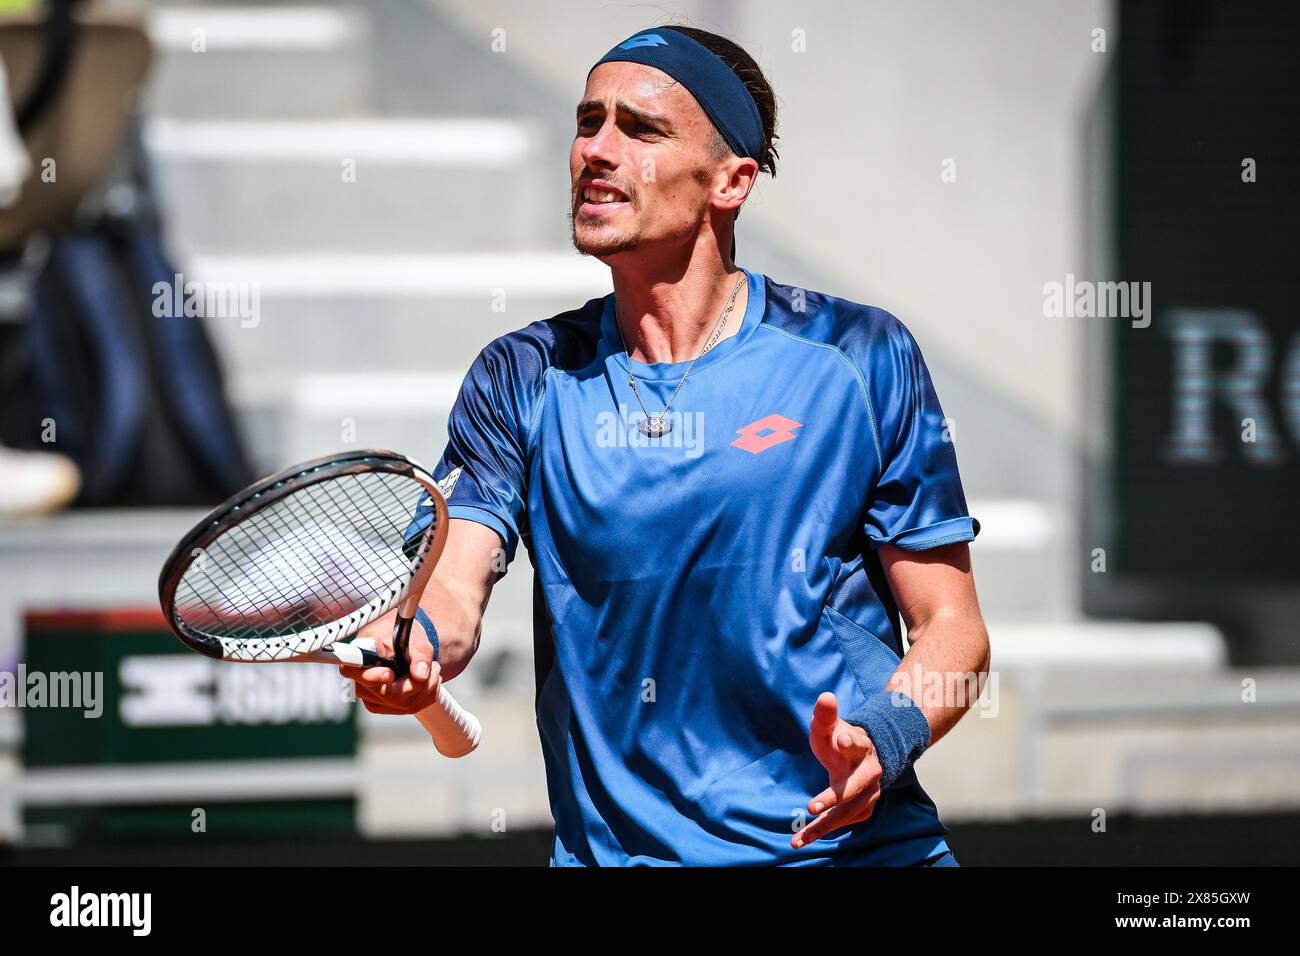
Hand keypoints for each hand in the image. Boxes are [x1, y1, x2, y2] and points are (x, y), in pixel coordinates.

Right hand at [339, 609, 442, 715]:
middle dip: (417, 683)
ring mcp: (372, 698)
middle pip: (387, 694)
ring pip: (404, 704)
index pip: (352, 670)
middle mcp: (360, 681)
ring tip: (433, 668)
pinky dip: (428, 694)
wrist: (406, 642)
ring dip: (428, 687)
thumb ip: (418, 654)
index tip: (391, 674)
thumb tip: (421, 675)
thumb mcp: (413, 637)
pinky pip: (412, 708)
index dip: (372, 677)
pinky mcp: (385, 707)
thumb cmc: (403, 635)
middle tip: (433, 665)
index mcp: (359, 655)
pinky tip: (430, 679)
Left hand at [792, 691, 882, 848]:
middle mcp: (870, 771)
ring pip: (849, 811)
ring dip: (825, 825)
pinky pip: (844, 822)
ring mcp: (870, 792)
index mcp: (861, 746)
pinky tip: (803, 838)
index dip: (848, 740)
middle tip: (810, 807)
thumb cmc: (840, 739)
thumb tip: (825, 697)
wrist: (864, 756)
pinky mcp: (864, 808)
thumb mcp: (830, 725)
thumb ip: (825, 714)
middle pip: (854, 787)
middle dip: (833, 798)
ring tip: (799, 838)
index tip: (838, 739)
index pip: (856, 742)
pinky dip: (825, 831)